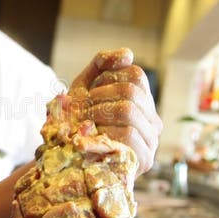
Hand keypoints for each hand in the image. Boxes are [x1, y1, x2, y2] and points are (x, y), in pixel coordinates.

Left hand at [70, 47, 161, 174]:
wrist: (65, 164)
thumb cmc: (77, 125)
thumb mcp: (85, 91)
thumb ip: (102, 67)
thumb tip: (127, 53)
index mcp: (143, 103)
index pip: (136, 74)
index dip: (108, 78)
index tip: (88, 91)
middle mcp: (153, 121)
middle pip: (131, 92)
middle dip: (99, 96)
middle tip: (79, 108)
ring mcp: (151, 142)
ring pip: (129, 111)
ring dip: (98, 113)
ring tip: (82, 123)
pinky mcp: (143, 160)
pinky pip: (128, 136)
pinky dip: (104, 132)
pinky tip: (90, 139)